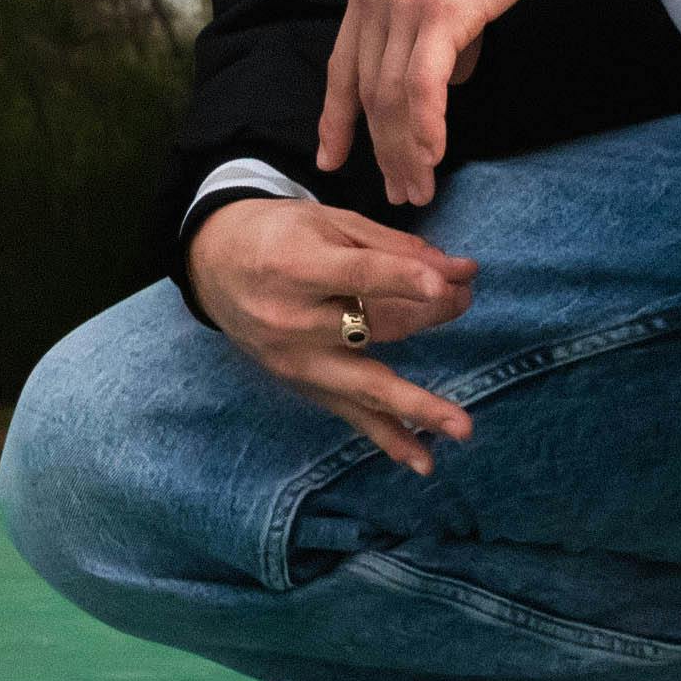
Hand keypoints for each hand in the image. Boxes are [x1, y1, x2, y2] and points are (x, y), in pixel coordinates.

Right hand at [183, 199, 482, 475]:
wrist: (213, 266)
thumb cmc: (279, 233)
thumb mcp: (330, 222)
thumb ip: (394, 248)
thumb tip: (458, 270)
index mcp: (294, 266)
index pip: (357, 275)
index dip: (402, 279)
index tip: (445, 283)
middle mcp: (290, 319)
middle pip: (372, 325)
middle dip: (428, 315)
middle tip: (467, 299)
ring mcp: (294, 360)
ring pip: (363, 385)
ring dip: (415, 407)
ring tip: (460, 427)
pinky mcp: (299, 384)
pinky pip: (348, 413)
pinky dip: (386, 436)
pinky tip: (421, 458)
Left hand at [314, 0, 541, 211]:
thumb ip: (431, 23)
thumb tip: (447, 77)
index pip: (340, 65)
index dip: (335, 118)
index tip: (331, 158)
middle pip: (366, 91)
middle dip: (379, 150)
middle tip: (400, 191)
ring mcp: (403, 1)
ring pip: (389, 96)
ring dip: (404, 151)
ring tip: (420, 186)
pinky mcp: (440, 10)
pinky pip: (421, 85)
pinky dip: (425, 127)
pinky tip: (435, 154)